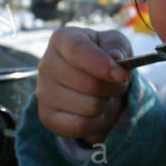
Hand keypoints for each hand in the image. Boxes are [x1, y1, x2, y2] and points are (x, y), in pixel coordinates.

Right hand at [36, 27, 131, 145]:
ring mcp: (44, 92)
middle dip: (112, 88)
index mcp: (62, 39)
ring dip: (105, 104)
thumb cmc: (103, 57)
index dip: (101, 64)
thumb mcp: (114, 44)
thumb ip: (116, 46)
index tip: (121, 75)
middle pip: (88, 84)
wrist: (91, 82)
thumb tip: (115, 59)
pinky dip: (97, 122)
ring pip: (88, 107)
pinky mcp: (47, 117)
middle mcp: (47, 64)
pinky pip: (80, 126)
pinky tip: (95, 112)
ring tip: (103, 96)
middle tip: (117, 84)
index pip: (77, 50)